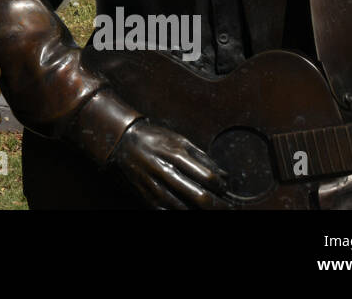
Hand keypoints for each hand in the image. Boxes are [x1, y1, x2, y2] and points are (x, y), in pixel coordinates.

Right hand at [109, 119, 231, 208]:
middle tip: (227, 208)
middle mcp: (165, 170)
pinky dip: (179, 213)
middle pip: (198, 196)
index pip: (206, 176)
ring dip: (199, 212)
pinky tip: (188, 211)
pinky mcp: (146, 195)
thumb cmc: (155, 139)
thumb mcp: (179, 140)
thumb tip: (223, 175)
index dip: (220, 185)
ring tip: (210, 211)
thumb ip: (202, 157)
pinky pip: (165, 210)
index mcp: (176, 154)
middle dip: (216, 206)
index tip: (225, 188)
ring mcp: (155, 185)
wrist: (123, 140)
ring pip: (183, 208)